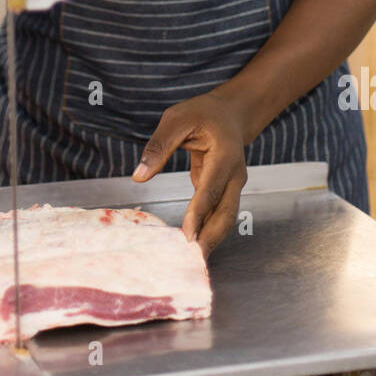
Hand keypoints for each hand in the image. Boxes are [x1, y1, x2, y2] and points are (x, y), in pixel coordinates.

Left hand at [132, 88, 247, 256]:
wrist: (231, 113)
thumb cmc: (203, 113)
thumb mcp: (177, 119)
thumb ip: (159, 145)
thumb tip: (140, 175)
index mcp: (225, 155)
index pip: (211, 189)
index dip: (199, 213)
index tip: (187, 235)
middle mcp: (235, 175)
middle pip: (226, 213)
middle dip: (210, 239)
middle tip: (190, 261)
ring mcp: (233, 186)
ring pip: (225, 219)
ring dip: (210, 240)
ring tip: (189, 261)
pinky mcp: (225, 193)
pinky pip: (217, 215)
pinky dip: (206, 230)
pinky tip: (190, 243)